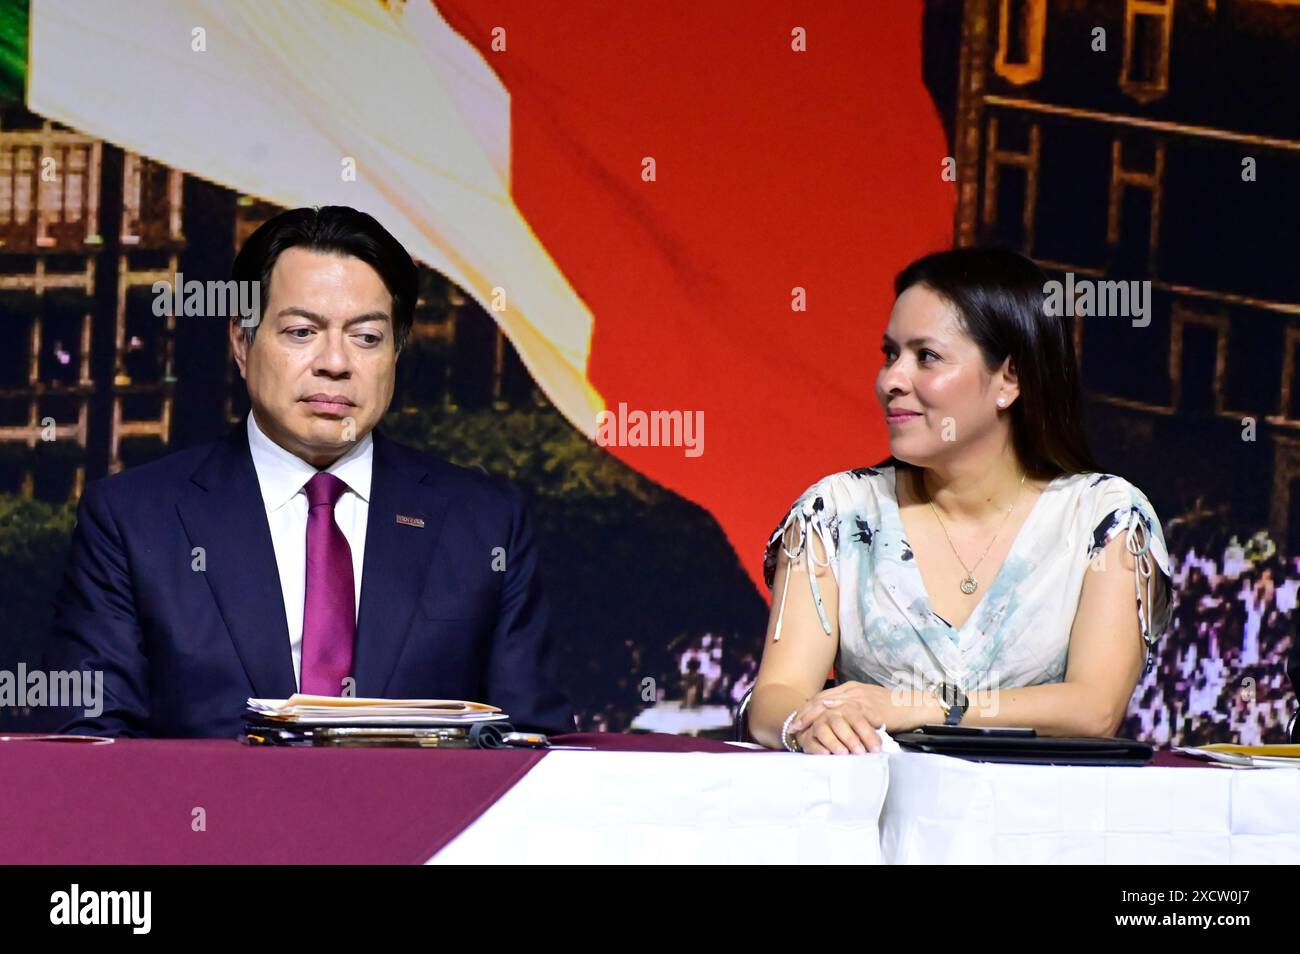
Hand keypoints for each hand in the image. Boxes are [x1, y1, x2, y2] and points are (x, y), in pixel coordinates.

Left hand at [790, 681, 938, 753]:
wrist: (912, 706)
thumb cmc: (891, 708)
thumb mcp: (867, 703)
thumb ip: (851, 708)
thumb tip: (836, 718)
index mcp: (851, 689)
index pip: (822, 698)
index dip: (807, 710)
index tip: (795, 722)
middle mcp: (853, 691)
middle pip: (822, 701)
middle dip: (806, 715)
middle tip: (793, 728)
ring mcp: (861, 699)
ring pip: (831, 708)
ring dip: (816, 720)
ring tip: (805, 732)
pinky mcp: (870, 709)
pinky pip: (849, 716)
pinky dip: (836, 724)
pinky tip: (826, 730)